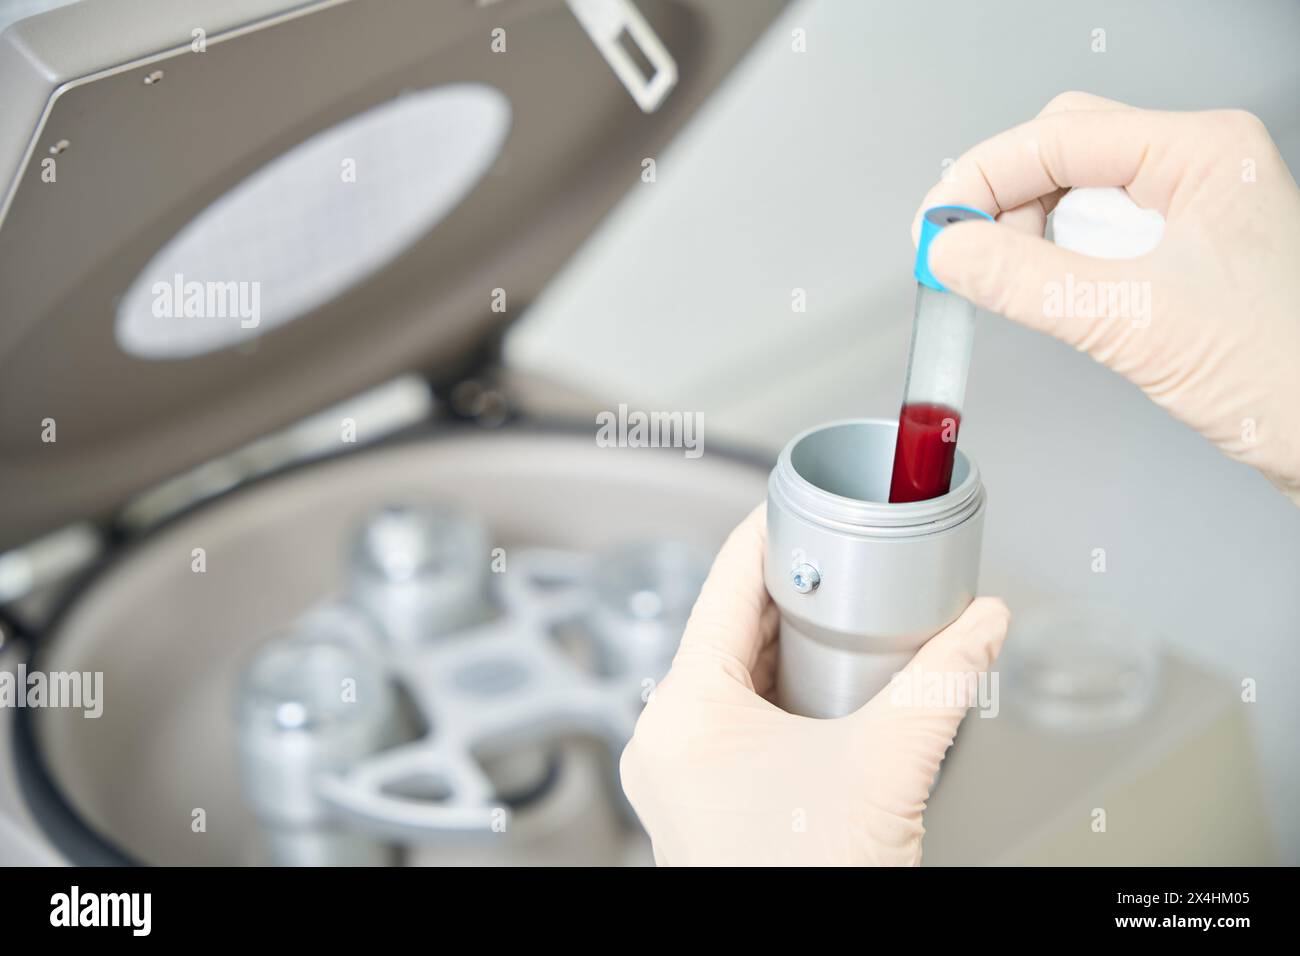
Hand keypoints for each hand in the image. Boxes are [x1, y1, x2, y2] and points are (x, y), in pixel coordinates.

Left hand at [619, 505, 1009, 865]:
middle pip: (731, 628)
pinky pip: (741, 718)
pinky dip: (786, 690)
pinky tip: (831, 683)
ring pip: (737, 675)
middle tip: (848, 560)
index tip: (804, 500)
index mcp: (682, 712)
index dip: (770, 534)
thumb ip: (942, 684)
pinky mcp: (707, 800)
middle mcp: (668, 738)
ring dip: (792, 643)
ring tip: (846, 612)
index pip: (723, 586)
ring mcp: (682, 773)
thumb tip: (983, 623)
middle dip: (795, 593)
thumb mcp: (886, 767)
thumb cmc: (809, 884)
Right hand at [915, 92, 1299, 504]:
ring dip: (1027, 233)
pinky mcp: (1180, 254)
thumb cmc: (1285, 375)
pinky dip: (1055, 261)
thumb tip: (951, 252)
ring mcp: (1190, 209)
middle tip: (958, 254)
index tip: (933, 230)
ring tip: (1006, 282)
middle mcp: (1197, 167)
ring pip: (1074, 193)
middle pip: (1062, 151)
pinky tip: (1045, 293)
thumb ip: (1027, 281)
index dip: (982, 180)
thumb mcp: (1132, 320)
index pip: (1058, 137)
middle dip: (1002, 200)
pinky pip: (1096, 236)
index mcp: (1201, 153)